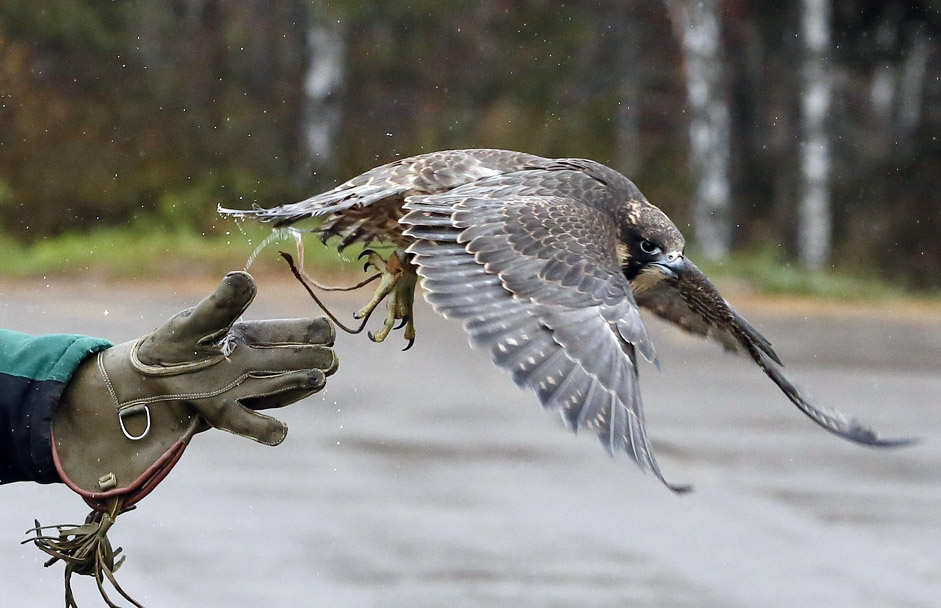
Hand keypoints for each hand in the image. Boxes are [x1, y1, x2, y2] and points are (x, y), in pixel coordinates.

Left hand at [132, 270, 337, 443]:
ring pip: (278, 388)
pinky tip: (279, 431)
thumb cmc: (174, 346)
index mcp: (252, 338)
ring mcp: (243, 392)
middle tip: (330, 359)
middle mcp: (254, 365)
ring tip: (318, 379)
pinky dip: (264, 428)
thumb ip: (221, 304)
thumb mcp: (196, 321)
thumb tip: (245, 278)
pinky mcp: (224, 416)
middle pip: (292, 361)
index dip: (310, 332)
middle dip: (312, 359)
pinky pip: (249, 422)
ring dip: (297, 385)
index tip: (326, 332)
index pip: (289, 332)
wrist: (144, 381)